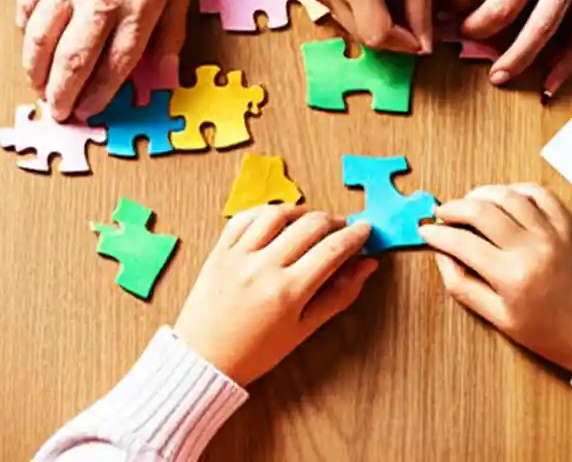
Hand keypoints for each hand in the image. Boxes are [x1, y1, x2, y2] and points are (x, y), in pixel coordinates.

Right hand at [17, 0, 189, 121]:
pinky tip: (30, 44)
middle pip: (72, 62)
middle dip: (61, 95)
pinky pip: (26, 7)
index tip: (90, 111)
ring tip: (38, 87)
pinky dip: (25, 31)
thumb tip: (164, 73)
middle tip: (57, 112)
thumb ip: (172, 32)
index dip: (99, 96)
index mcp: (139, 5)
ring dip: (35, 71)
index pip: (114, 67)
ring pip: (40, 40)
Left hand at [173, 205, 377, 385]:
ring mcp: (239, 255)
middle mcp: (264, 267)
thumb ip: (338, 295)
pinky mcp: (219, 250)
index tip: (365, 229)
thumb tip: (367, 265)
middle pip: (310, 225)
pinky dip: (266, 211)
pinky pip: (245, 217)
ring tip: (312, 221)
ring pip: (278, 213)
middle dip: (334, 221)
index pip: (333, 249)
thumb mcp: (304, 330)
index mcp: (289, 291)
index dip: (356, 235)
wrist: (205, 359)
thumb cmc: (257, 351)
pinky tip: (278, 219)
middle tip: (342, 228)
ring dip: (302, 211)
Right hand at [300, 0, 432, 53]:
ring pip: (351, 27)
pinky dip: (358, 11)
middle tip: (411, 15)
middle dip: (391, 33)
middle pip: (363, 35)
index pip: (377, 35)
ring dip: (375, 21)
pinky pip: (338, 14)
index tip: (421, 38)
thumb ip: (420, 12)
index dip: (402, 42)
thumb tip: (424, 48)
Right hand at [420, 184, 571, 372]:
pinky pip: (541, 195)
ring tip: (468, 202)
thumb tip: (441, 256)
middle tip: (442, 213)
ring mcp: (553, 234)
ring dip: (483, 193)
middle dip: (454, 208)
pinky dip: (518, 189)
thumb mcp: (498, 319)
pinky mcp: (569, 227)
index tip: (426, 232)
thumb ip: (463, 286)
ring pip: (509, 196)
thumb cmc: (549, 334)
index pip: (462, 243)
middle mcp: (532, 248)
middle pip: (482, 211)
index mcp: (512, 276)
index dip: (438, 235)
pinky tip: (505, 196)